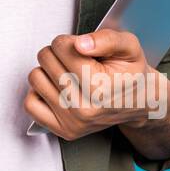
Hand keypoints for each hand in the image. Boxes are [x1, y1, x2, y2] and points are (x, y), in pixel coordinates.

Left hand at [23, 29, 164, 139]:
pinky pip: (30, 103)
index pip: (62, 47)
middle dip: (58, 52)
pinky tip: (58, 88)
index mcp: (101, 88)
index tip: (83, 48)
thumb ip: (107, 39)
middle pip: (46, 60)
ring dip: (48, 70)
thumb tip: (80, 44)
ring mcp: (72, 122)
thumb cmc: (130, 73)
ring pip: (36, 78)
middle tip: (76, 60)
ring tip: (68, 72)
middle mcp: (85, 109)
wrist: (139, 102)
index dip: (70, 40)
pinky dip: (39, 91)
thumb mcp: (129, 47)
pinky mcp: (62, 131)